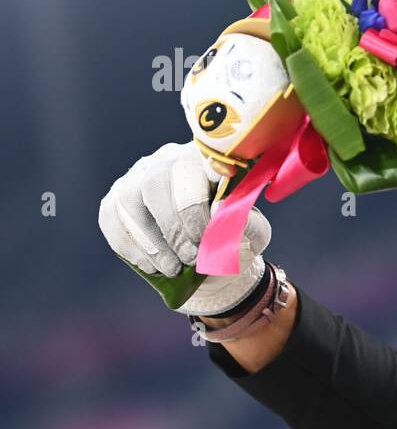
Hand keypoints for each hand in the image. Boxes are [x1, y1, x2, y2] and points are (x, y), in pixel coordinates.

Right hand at [98, 141, 271, 315]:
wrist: (210, 254)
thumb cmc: (233, 236)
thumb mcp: (253, 233)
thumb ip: (247, 223)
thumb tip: (220, 213)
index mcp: (205, 159)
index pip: (196, 163)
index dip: (197, 199)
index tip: (207, 231)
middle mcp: (168, 159)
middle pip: (157, 181)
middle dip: (173, 226)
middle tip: (191, 258)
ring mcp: (137, 176)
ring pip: (130, 200)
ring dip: (151, 241)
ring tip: (172, 269)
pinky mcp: (116, 198)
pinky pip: (111, 218)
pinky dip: (130, 246)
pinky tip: (150, 265)